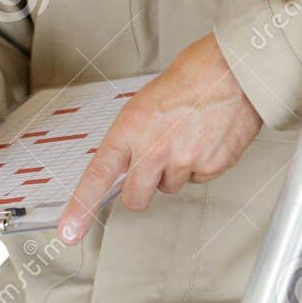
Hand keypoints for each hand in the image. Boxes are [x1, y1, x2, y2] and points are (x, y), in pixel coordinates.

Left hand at [57, 33, 261, 243]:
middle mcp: (154, 149)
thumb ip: (132, 138)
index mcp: (131, 128)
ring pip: (170, 187)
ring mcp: (183, 161)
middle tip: (152, 166)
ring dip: (175, 171)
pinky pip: (198, 179)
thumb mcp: (144, 104)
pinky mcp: (211, 168)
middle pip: (135, 198)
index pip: (98, 176)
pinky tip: (205, 139)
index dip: (81, 208)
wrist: (232, 72)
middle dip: (140, 189)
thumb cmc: (191, 79)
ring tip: (187, 136)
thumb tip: (127, 163)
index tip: (69, 231)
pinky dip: (201, 165)